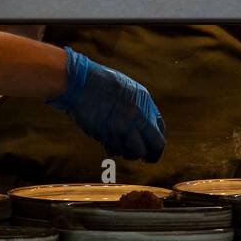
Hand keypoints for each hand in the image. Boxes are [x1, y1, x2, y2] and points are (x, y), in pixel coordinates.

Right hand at [46, 47, 165, 161]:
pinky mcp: (107, 134)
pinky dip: (113, 149)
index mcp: (145, 103)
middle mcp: (138, 116)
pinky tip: (108, 141)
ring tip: (121, 146)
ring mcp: (123, 126)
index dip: (156, 141)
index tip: (150, 146)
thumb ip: (141, 108)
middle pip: (155, 146)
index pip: (160, 130)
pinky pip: (116, 150)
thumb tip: (147, 127)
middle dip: (151, 155)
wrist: (80, 82)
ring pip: (135, 152)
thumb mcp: (130, 90)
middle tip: (145, 158)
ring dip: (129, 153)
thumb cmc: (102, 83)